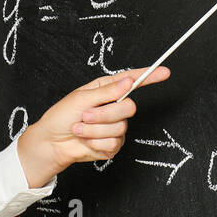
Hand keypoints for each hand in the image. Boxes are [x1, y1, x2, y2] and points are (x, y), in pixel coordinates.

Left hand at [16, 66, 170, 185]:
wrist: (52, 143)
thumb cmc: (61, 116)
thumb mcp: (81, 98)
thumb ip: (107, 91)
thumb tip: (128, 82)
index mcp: (106, 89)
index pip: (132, 80)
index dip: (149, 76)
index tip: (164, 72)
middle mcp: (113, 107)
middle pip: (129, 108)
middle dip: (105, 114)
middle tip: (86, 116)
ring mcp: (114, 127)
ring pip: (120, 128)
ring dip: (95, 130)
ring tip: (80, 128)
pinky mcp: (112, 145)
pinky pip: (113, 143)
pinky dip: (95, 142)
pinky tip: (85, 140)